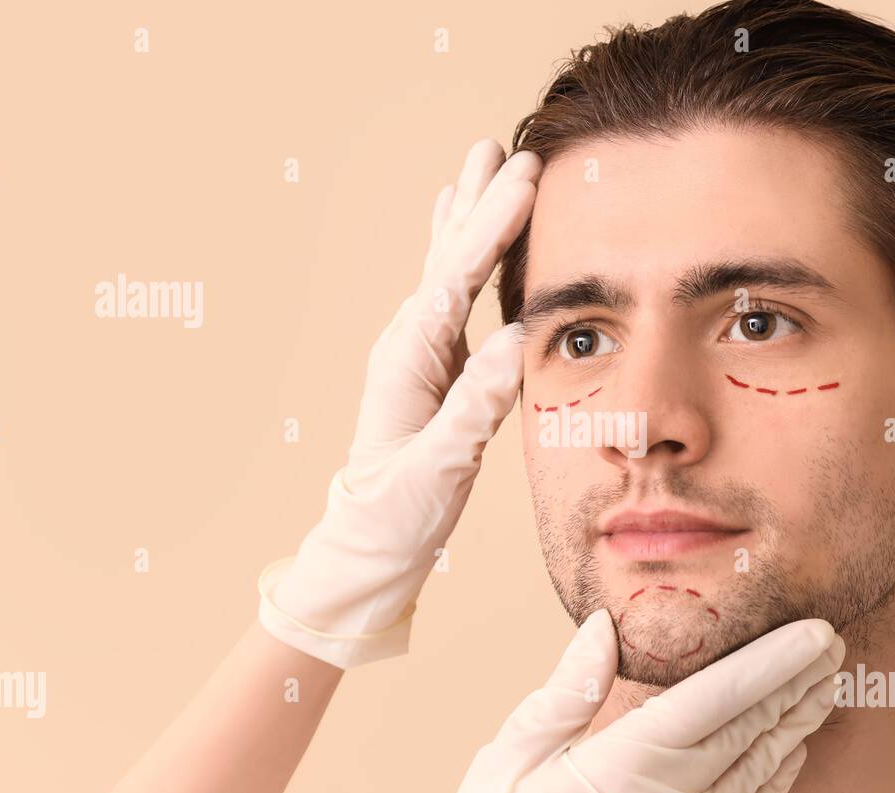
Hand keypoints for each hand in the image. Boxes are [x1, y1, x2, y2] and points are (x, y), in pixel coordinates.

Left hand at [257, 139, 542, 667]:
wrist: (370, 545)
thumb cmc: (398, 513)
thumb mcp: (439, 466)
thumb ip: (474, 406)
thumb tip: (516, 339)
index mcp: (409, 360)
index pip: (455, 278)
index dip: (492, 225)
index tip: (525, 176)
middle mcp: (410, 345)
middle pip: (447, 256)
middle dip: (478, 201)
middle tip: (504, 145)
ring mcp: (420, 355)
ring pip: (448, 268)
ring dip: (468, 215)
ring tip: (482, 164)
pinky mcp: (435, 369)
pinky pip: (454, 298)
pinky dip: (462, 255)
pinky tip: (463, 235)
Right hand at [434, 612, 845, 792]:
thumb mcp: (512, 758)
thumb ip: (567, 690)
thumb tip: (603, 627)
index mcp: (629, 762)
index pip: (720, 697)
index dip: (774, 662)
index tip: (815, 634)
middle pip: (752, 729)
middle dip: (797, 683)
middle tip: (833, 647)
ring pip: (759, 773)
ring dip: (795, 726)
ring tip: (823, 689)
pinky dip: (775, 782)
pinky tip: (790, 757)